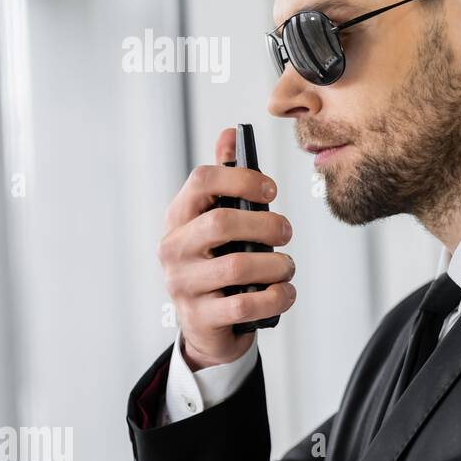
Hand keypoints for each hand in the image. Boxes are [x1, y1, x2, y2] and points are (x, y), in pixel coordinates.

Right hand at [158, 127, 296, 369]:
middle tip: (286, 233)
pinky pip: (245, 304)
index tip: (271, 190)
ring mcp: (183, 285)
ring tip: (286, 267)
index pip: (202, 181)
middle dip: (266, 224)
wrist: (208, 326)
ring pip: (238, 266)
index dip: (243, 178)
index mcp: (179, 218)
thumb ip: (225, 182)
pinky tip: (285, 292)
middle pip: (222, 222)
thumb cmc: (219, 264)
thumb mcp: (219, 222)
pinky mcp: (200, 317)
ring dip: (277, 265)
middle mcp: (174, 249)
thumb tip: (229, 134)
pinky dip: (276, 297)